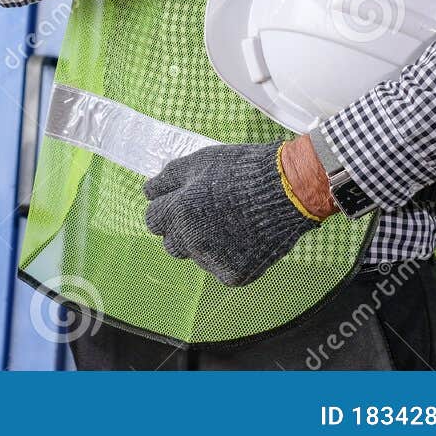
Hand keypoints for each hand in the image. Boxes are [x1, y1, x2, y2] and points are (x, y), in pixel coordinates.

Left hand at [142, 141, 318, 286]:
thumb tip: (148, 190)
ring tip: (230, 222)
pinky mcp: (234, 274)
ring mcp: (212, 260)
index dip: (167, 210)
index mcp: (178, 211)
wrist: (287, 189)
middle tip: (208, 214)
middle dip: (182, 230)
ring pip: (196, 256)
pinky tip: (245, 236)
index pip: (153, 220)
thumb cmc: (242, 170)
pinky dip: (229, 256)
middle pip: (171, 243)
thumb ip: (168, 178)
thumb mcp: (200, 161)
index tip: (183, 203)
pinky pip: (220, 268)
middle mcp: (191, 240)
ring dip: (205, 244)